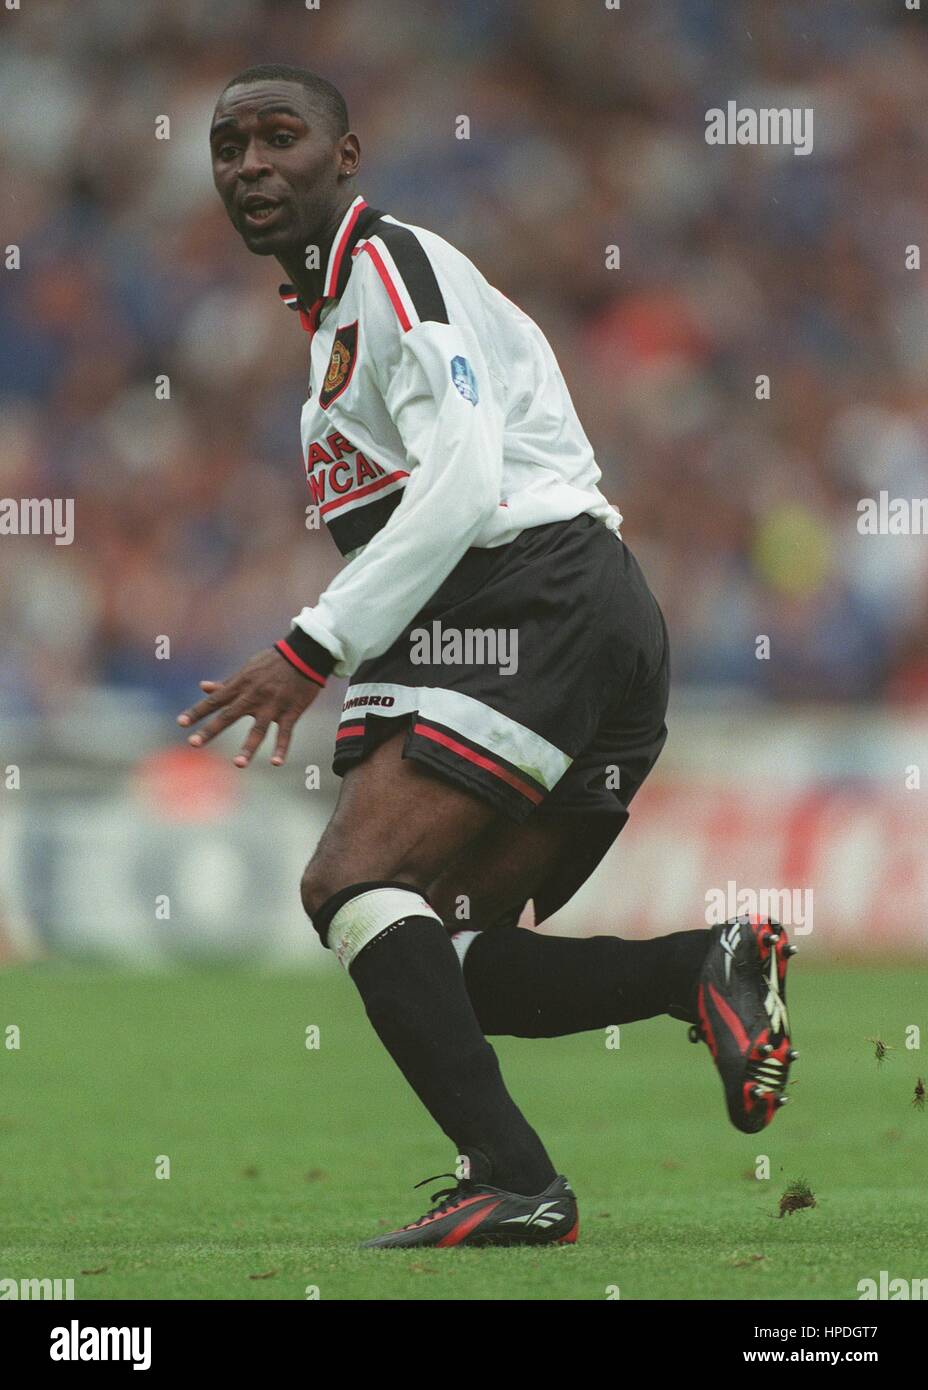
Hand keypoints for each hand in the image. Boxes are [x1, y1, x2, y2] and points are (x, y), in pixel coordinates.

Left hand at [177, 648, 320, 766]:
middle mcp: (253, 697)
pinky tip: (276, 762)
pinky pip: (284, 733)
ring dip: (248, 748)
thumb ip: (227, 683)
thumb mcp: (248, 669)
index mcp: (241, 686)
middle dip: (210, 730)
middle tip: (193, 744)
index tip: (181, 723)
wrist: (304, 654)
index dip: (197, 712)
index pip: (214, 701)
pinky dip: (281, 748)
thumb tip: (202, 686)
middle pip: (228, 716)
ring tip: (238, 764)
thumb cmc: (274, 661)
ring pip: (258, 729)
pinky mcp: (290, 711)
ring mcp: (272, 705)